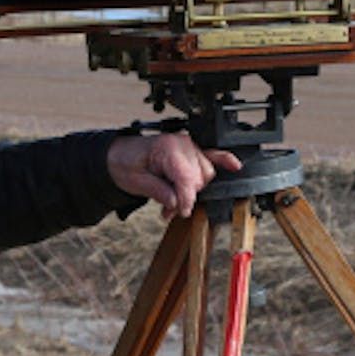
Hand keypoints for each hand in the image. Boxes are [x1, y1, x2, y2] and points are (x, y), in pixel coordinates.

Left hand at [107, 132, 240, 219]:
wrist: (119, 155)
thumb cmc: (125, 164)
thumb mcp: (136, 182)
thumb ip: (160, 192)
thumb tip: (178, 203)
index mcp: (167, 147)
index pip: (187, 178)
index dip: (186, 199)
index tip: (181, 212)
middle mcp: (182, 143)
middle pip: (199, 178)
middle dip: (186, 197)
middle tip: (168, 209)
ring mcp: (189, 146)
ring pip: (206, 174)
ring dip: (193, 191)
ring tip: (173, 201)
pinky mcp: (192, 151)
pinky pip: (214, 155)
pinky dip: (224, 160)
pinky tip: (235, 166)